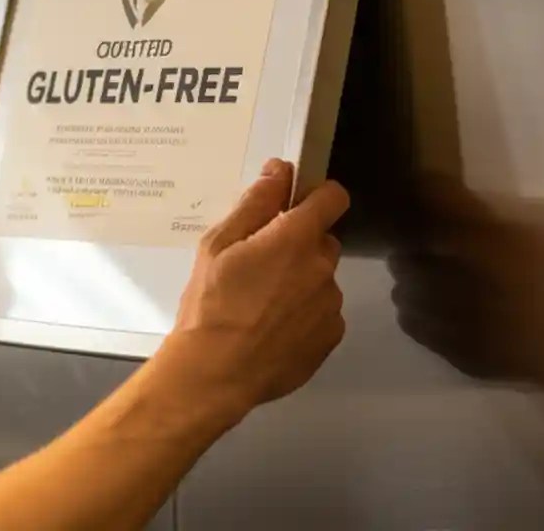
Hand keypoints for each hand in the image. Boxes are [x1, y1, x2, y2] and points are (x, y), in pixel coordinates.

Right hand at [160, 159, 349, 417]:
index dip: (315, 196)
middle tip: (260, 265)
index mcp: (297, 238)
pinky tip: (272, 330)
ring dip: (301, 282)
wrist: (215, 374)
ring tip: (261, 306)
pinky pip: (322, 313)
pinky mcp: (331, 338)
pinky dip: (304, 315)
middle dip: (298, 245)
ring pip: (321, 279)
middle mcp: (324, 268)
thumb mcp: (218, 245)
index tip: (293, 207)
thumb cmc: (210, 304)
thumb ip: (255, 203)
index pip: (333, 197)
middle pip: (322, 241)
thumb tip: (281, 170)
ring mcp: (331, 305)